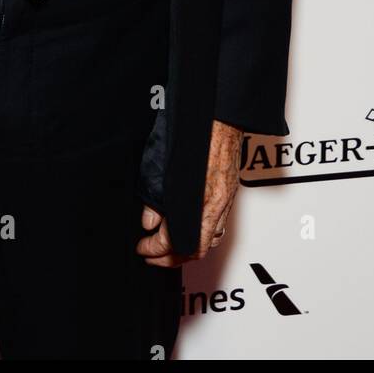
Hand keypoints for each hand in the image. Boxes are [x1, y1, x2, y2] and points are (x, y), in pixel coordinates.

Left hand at [135, 119, 243, 266]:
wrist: (222, 115)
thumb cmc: (196, 132)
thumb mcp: (166, 165)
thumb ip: (156, 196)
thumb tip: (149, 222)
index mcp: (201, 199)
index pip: (178, 240)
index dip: (156, 248)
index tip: (143, 248)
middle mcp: (218, 204)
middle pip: (197, 250)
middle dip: (170, 258)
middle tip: (151, 255)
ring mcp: (227, 200)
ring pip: (210, 242)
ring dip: (187, 250)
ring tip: (166, 249)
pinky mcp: (230, 194)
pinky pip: (217, 228)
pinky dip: (201, 237)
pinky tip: (187, 230)